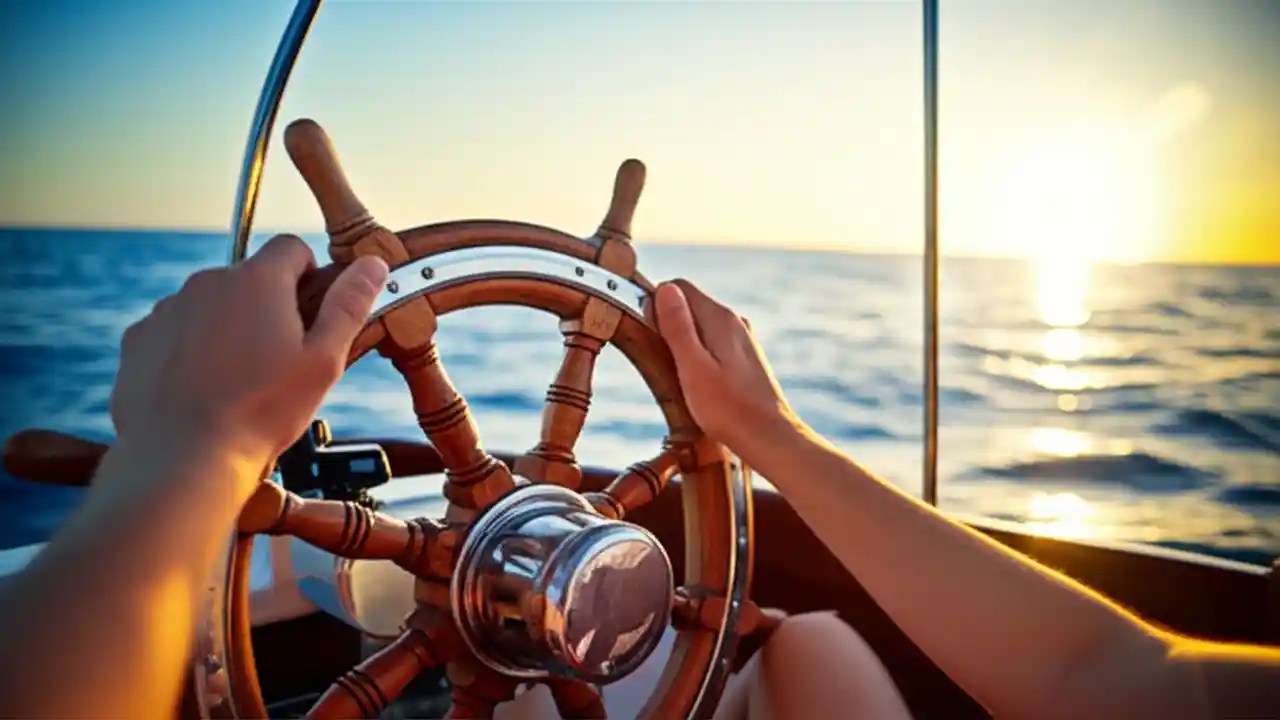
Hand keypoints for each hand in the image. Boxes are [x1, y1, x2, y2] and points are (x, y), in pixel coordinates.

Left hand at [109, 235, 387, 500]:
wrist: (183, 457)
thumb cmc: (261, 412)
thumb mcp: (324, 361)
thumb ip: (349, 305)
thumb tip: (373, 264)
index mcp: (258, 281)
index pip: (291, 248)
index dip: (308, 275)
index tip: (310, 312)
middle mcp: (208, 282)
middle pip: (249, 278)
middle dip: (267, 307)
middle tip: (279, 359)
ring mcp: (168, 308)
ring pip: (211, 304)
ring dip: (227, 327)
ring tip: (238, 381)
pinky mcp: (139, 337)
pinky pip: (175, 331)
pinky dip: (189, 349)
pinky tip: (201, 388)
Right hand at [651, 280, 801, 452]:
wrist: (770, 438)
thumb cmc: (729, 409)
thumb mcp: (693, 367)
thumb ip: (678, 327)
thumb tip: (665, 288)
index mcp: (720, 318)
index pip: (678, 286)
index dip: (655, 304)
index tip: (647, 334)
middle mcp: (734, 322)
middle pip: (688, 305)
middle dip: (667, 325)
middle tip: (661, 361)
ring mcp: (741, 339)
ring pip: (699, 326)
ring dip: (681, 344)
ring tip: (679, 377)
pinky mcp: (744, 357)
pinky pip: (711, 343)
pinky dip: (698, 356)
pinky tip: (698, 384)